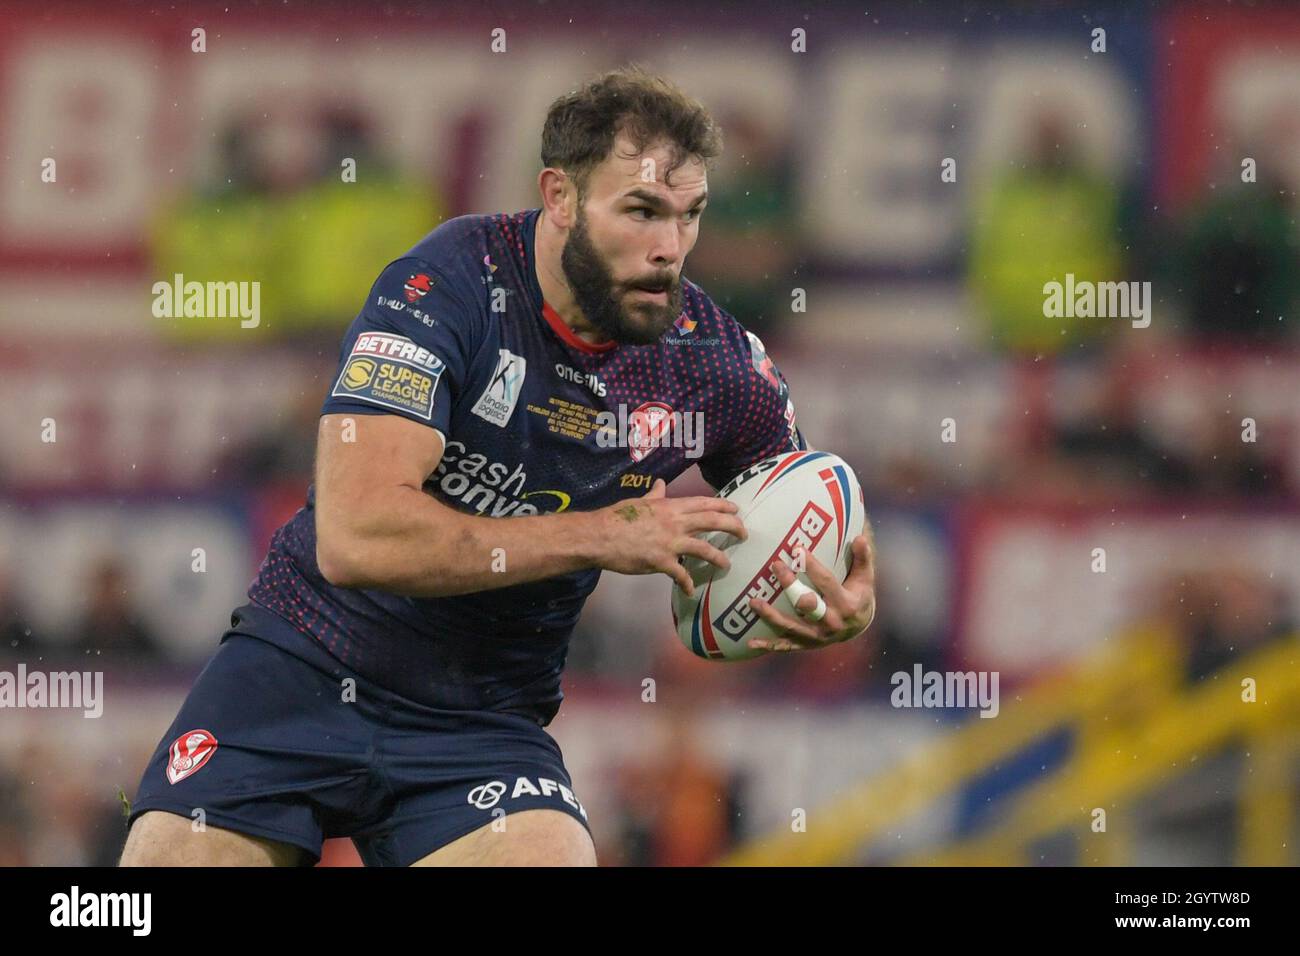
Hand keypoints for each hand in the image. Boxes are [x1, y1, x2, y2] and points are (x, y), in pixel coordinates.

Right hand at [594, 478, 747, 596]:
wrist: (599, 536)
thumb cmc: (617, 517)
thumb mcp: (638, 502)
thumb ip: (655, 496)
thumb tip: (661, 484)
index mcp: (670, 506)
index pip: (704, 503)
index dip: (723, 505)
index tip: (736, 509)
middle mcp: (675, 522)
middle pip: (712, 522)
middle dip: (732, 527)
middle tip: (744, 534)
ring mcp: (670, 542)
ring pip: (705, 549)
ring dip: (719, 558)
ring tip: (726, 565)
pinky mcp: (661, 561)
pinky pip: (681, 574)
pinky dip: (687, 584)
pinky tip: (691, 591)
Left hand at [746, 528, 875, 652]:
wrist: (858, 626)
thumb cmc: (859, 594)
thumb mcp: (865, 577)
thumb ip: (863, 558)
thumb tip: (860, 537)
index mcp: (846, 604)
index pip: (826, 582)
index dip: (811, 565)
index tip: (797, 548)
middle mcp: (831, 622)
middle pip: (807, 604)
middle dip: (790, 586)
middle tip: (775, 565)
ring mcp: (818, 636)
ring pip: (792, 627)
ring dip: (771, 616)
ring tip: (753, 602)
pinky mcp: (807, 644)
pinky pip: (786, 646)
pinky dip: (768, 645)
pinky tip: (750, 642)